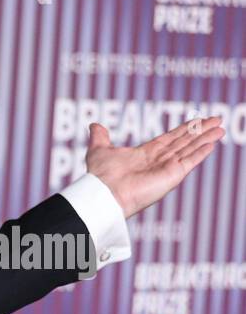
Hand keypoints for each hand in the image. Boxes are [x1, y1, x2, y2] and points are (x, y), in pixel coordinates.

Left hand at [84, 115, 224, 218]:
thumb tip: (94, 125)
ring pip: (190, 148)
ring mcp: (166, 168)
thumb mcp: (99, 150)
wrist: (104, 193)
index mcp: (144, 154)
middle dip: (200, 130)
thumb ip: (100, 137)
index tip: (197, 120)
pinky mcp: (172, 175)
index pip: (170, 138)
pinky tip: (211, 144)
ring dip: (205, 138)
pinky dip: (200, 153)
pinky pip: (189, 161)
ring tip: (220, 128)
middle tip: (216, 119)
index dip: (184, 129)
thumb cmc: (100, 175)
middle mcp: (158, 161)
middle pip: (184, 141)